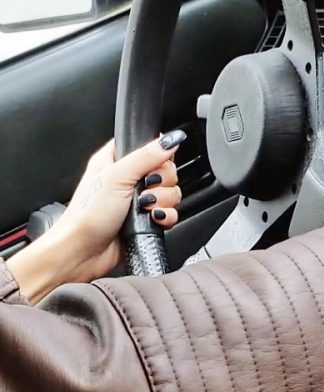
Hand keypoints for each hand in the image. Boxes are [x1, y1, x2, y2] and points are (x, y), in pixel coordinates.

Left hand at [7, 132, 184, 301]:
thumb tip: (170, 139)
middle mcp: (128, 180)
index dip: (157, 153)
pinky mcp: (147, 220)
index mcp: (116, 161)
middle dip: (162, 183)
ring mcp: (139, 201)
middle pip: (165, 171)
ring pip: (171, 193)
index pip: (148, 146)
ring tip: (144, 209)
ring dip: (162, 202)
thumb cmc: (87, 214)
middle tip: (145, 190)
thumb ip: (146, 156)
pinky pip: (170, 213)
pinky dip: (166, 217)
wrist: (84, 251)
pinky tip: (152, 220)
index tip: (152, 165)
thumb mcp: (117, 177)